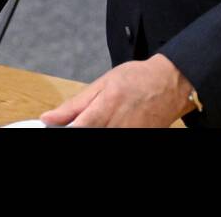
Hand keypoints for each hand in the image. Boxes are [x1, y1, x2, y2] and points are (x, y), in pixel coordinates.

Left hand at [39, 54, 194, 127]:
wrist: (170, 84)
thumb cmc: (138, 79)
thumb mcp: (103, 83)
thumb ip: (75, 104)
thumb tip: (50, 117)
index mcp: (104, 110)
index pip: (75, 130)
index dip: (64, 131)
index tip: (55, 129)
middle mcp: (116, 128)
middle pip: (87, 136)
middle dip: (80, 129)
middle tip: (83, 121)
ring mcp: (127, 135)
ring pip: (101, 140)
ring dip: (94, 131)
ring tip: (100, 120)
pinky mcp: (136, 139)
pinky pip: (115, 141)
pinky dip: (108, 132)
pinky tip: (109, 125)